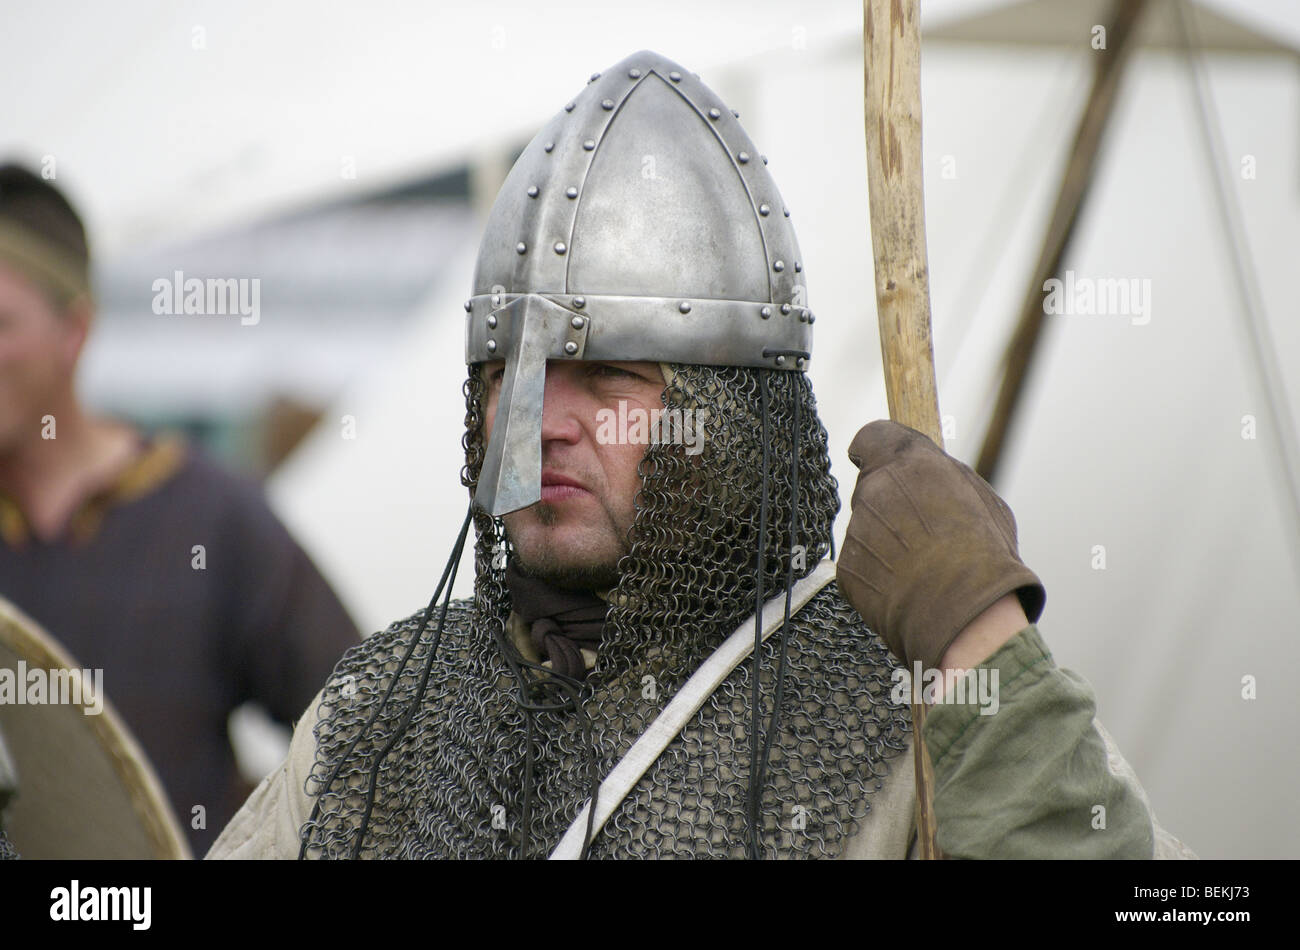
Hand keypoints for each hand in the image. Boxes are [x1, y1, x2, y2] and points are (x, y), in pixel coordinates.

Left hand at [836, 420, 1044, 670]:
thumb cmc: (984, 558)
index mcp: (912, 464)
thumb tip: (931, 473)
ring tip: (924, 569)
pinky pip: (862, 563)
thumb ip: (946, 480)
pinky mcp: (847, 568)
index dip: (878, 450)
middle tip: (924, 532)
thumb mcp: (983, 501)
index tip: (883, 461)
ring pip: (867, 528)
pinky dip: (879, 575)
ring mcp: (857, 530)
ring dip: (887, 543)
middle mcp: (875, 490)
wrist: (962, 616)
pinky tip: (908, 589)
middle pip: (872, 487)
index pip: (873, 437)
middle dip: (892, 504)